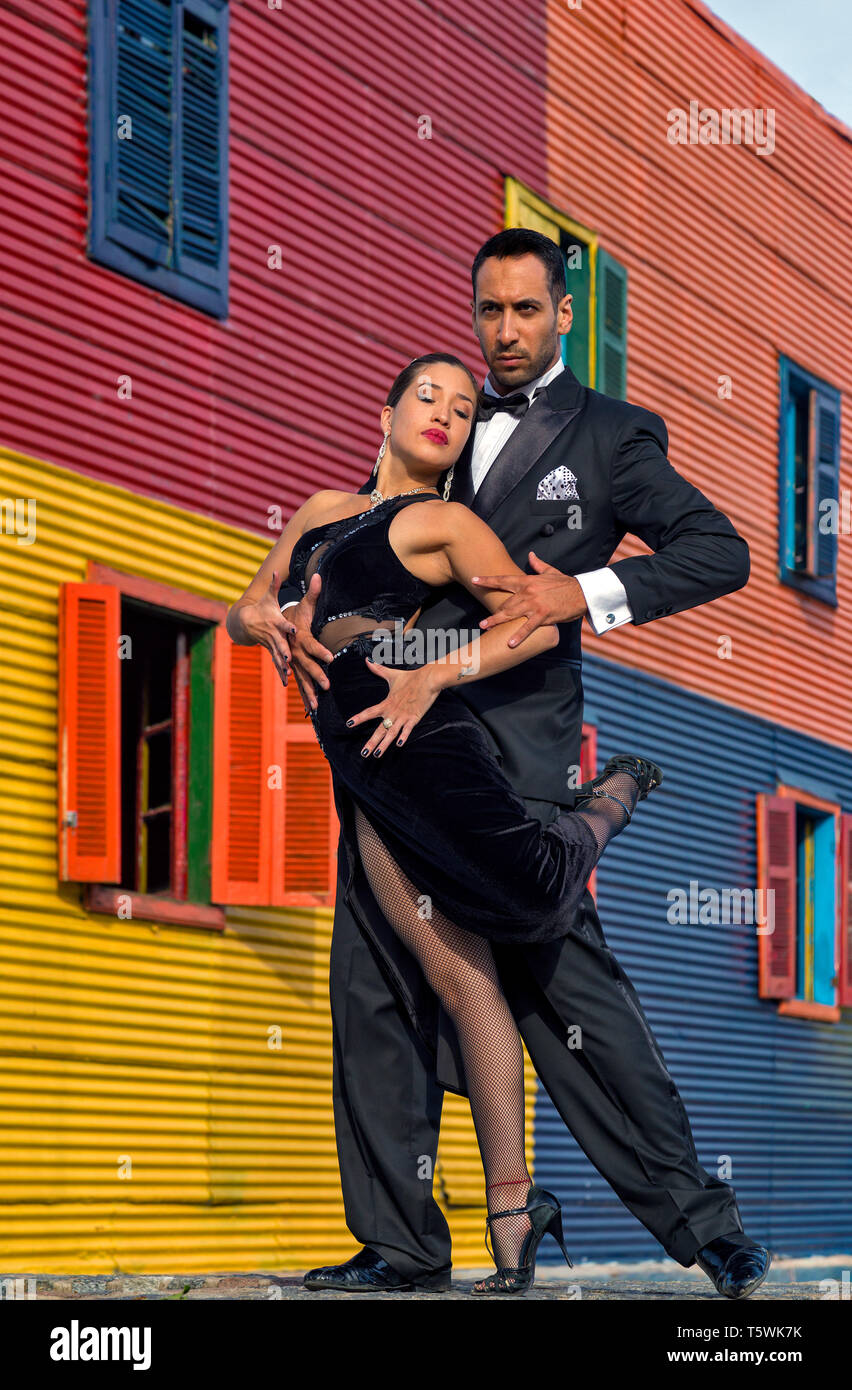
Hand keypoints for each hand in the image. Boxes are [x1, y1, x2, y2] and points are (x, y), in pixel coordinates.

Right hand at [237, 567, 299, 681]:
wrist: (245, 621)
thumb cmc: (262, 607)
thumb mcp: (269, 596)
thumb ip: (274, 585)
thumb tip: (276, 570)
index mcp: (275, 622)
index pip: (283, 624)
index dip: (288, 627)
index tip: (294, 630)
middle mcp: (274, 635)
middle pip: (280, 644)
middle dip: (285, 651)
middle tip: (290, 658)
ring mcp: (272, 645)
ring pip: (278, 657)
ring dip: (283, 666)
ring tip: (288, 674)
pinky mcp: (273, 652)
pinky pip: (277, 664)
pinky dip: (281, 674)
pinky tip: (287, 684)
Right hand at [284, 574, 333, 713]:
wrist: (254, 623)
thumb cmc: (275, 610)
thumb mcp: (296, 600)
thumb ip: (310, 591)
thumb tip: (318, 575)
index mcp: (295, 636)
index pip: (310, 643)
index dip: (320, 650)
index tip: (330, 658)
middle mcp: (291, 650)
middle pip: (305, 665)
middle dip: (316, 676)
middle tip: (327, 685)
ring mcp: (287, 660)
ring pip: (299, 678)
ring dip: (307, 692)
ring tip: (316, 706)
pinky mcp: (286, 666)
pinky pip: (296, 681)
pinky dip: (302, 694)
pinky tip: (308, 708)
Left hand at [345, 660, 440, 757]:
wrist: (427, 679)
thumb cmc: (410, 678)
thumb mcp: (392, 674)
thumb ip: (378, 669)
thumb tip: (367, 660)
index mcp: (386, 703)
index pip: (369, 712)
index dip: (358, 719)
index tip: (348, 724)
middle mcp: (392, 712)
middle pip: (379, 730)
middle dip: (371, 742)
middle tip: (364, 754)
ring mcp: (403, 716)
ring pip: (391, 733)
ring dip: (384, 745)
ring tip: (376, 755)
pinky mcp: (414, 718)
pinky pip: (407, 730)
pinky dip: (403, 737)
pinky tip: (399, 745)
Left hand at [471, 552, 586, 646]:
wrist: (582, 593)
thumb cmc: (566, 583)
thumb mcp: (551, 571)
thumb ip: (538, 564)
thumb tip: (530, 555)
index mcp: (528, 581)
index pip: (503, 580)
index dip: (487, 581)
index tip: (474, 580)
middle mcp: (528, 592)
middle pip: (505, 602)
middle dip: (493, 611)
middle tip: (481, 622)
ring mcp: (535, 605)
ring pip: (511, 614)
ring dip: (496, 621)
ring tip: (484, 626)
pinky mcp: (543, 616)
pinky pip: (528, 627)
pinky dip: (518, 636)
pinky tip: (510, 643)